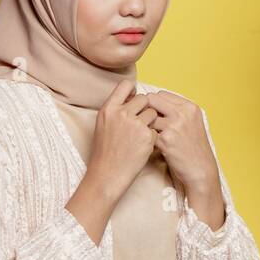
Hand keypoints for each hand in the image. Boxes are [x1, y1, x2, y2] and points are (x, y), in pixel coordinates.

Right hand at [87, 79, 157, 198]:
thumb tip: (133, 96)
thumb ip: (116, 109)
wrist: (107, 174)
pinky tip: (142, 147)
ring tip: (140, 136)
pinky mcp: (146, 136)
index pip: (125, 85)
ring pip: (153, 113)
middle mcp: (121, 113)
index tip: (135, 99)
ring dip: (150, 123)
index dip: (133, 91)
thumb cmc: (105, 151)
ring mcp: (135, 124)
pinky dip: (152, 137)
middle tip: (139, 123)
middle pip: (144, 98)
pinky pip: (156, 129)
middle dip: (145, 109)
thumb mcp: (103, 124)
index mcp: (108, 109)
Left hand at [140, 91, 221, 217]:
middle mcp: (183, 113)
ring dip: (144, 125)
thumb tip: (153, 102)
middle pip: (151, 99)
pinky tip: (150, 145)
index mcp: (190, 107)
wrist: (201, 169)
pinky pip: (147, 132)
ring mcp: (174, 126)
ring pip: (146, 116)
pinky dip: (146, 138)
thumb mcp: (193, 123)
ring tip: (147, 135)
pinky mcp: (166, 140)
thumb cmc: (194, 148)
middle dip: (145, 110)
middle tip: (145, 122)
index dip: (154, 104)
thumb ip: (177, 111)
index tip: (153, 115)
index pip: (161, 94)